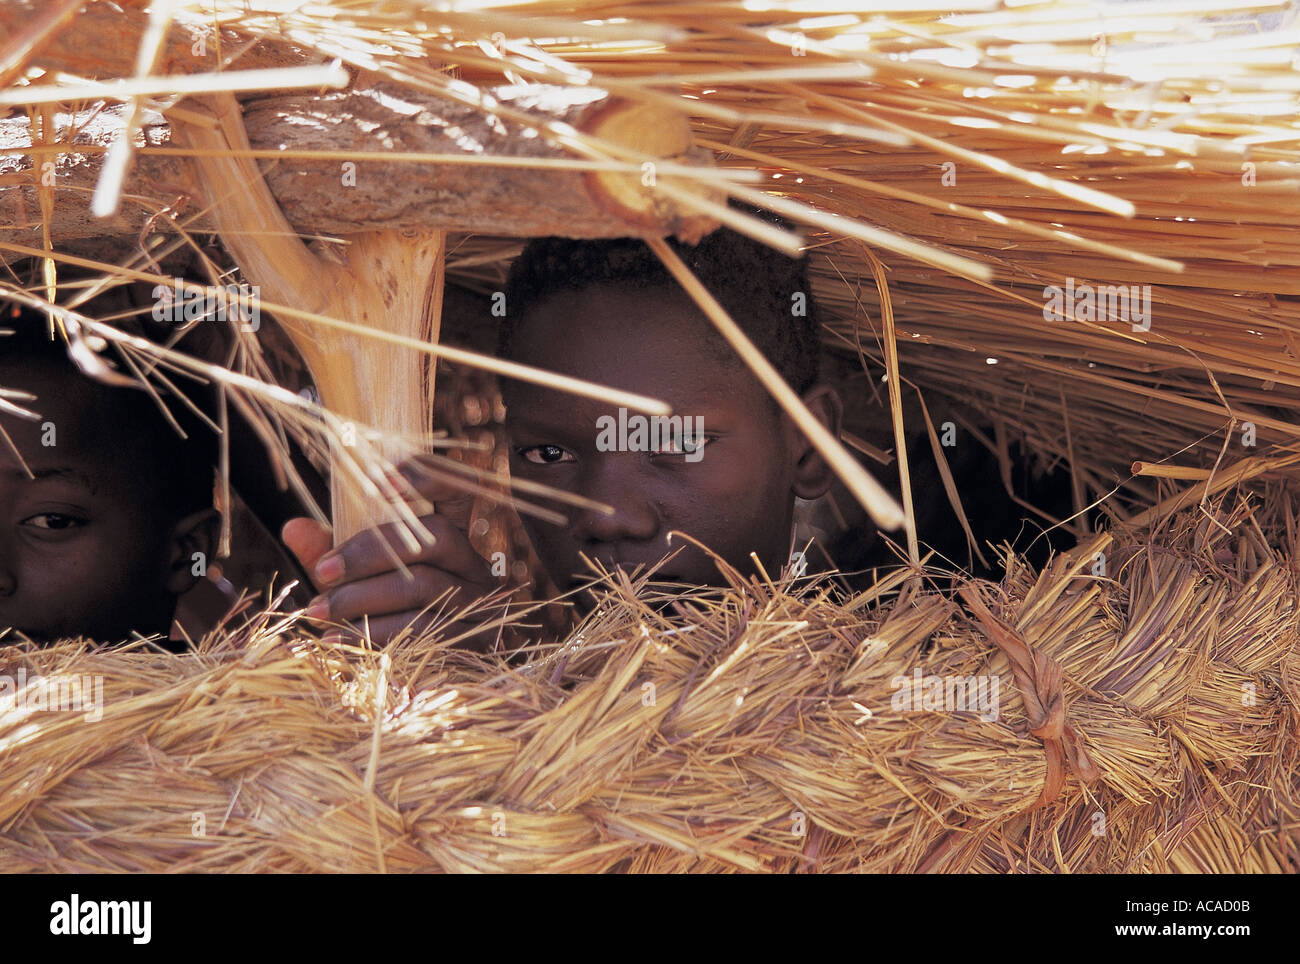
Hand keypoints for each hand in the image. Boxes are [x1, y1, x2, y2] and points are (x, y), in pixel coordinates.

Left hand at [281, 460, 505, 649]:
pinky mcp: (475, 640)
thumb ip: (330, 553)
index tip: (381, 482)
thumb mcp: (355, 579)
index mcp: (450, 534)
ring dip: (363, 598)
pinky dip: (374, 633)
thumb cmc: (382, 616)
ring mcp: (480, 601)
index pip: (456, 486)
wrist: (419, 677)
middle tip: (324, 571)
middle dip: (371, 552)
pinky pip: (424, 629)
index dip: (428, 475)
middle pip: (436, 536)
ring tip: (320, 611)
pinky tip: (338, 638)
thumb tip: (293, 529)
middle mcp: (473, 562)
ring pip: (425, 586)